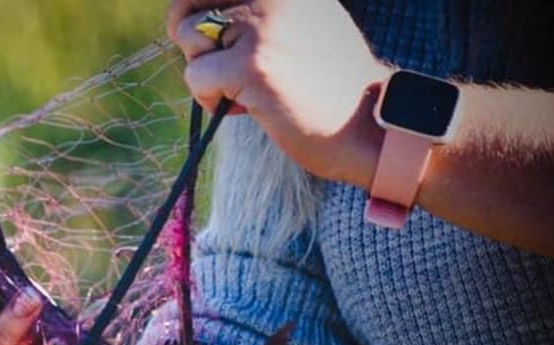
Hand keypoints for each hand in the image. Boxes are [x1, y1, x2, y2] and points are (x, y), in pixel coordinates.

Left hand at [167, 0, 388, 185]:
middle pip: (186, 7)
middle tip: (224, 67)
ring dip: (207, 72)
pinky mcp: (249, 65)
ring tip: (247, 88)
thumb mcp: (299, 21)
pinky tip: (246, 108)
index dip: (195, 12)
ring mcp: (259, 27)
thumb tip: (188, 10)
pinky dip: (210, 99)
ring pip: (189, 39)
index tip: (211, 40)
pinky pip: (197, 76)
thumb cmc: (328, 82)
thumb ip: (255, 9)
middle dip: (195, 42)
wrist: (367, 123)